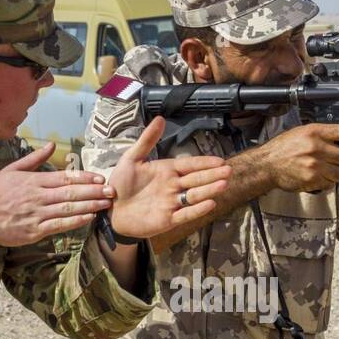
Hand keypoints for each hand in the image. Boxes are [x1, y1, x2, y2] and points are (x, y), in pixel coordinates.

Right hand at [0, 141, 112, 246]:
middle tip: (111, 191)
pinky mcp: (35, 230)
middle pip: (71, 193)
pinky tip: (89, 218)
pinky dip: (75, 221)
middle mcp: (38, 196)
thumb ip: (34, 159)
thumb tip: (52, 145)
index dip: (84, 178)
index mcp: (33, 180)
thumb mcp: (11, 170)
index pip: (64, 177)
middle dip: (94, 191)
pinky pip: (59, 225)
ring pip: (68, 209)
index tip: (100, 178)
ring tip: (106, 204)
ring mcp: (37, 214)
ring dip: (90, 206)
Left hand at [106, 117, 231, 237]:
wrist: (110, 209)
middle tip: (228, 170)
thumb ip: (147, 140)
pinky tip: (210, 203)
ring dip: (209, 190)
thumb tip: (160, 118)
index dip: (204, 163)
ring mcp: (172, 203)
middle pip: (196, 180)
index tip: (220, 160)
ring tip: (223, 184)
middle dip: (212, 175)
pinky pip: (185, 214)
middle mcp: (173, 186)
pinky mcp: (168, 219)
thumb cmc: (121, 183)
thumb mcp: (132, 158)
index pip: (190, 165)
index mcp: (166, 171)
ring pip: (194, 195)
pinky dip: (197, 209)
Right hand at [252, 123, 338, 192]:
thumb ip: (323, 135)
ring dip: (336, 172)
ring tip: (323, 169)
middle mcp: (316, 147)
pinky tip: (315, 175)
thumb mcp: (303, 132)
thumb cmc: (284, 147)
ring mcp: (315, 165)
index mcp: (315, 132)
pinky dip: (326, 181)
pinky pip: (330, 183)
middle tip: (332, 159)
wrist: (267, 164)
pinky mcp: (312, 179)